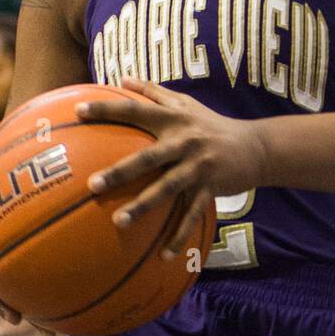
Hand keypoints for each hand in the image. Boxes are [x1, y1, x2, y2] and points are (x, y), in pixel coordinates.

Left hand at [77, 78, 267, 253]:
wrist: (255, 146)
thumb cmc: (211, 124)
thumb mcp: (186, 103)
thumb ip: (154, 92)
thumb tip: (122, 79)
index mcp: (174, 119)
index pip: (136, 110)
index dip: (108, 110)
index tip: (79, 112)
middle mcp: (184, 141)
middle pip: (148, 157)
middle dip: (120, 171)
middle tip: (92, 184)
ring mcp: (198, 166)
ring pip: (167, 189)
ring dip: (143, 206)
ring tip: (118, 222)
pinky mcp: (211, 188)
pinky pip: (192, 215)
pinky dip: (178, 236)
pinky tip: (163, 256)